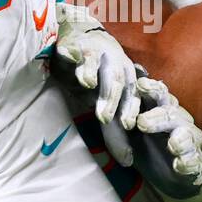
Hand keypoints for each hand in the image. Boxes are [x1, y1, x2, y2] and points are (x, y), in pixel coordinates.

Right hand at [54, 2, 141, 161]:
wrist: (81, 39)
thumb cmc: (95, 77)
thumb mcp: (104, 105)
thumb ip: (114, 131)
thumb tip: (129, 163)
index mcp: (129, 83)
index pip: (132, 100)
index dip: (130, 111)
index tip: (128, 128)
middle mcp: (118, 68)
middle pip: (119, 84)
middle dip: (113, 99)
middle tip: (105, 116)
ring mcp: (101, 57)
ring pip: (102, 68)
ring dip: (95, 76)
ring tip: (89, 86)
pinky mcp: (82, 47)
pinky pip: (80, 52)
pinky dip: (76, 56)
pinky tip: (70, 59)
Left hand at [130, 77, 201, 201]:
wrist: (179, 174)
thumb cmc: (152, 145)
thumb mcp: (133, 130)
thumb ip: (121, 114)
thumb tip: (103, 92)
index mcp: (160, 110)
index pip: (157, 95)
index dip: (151, 89)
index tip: (139, 84)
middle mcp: (178, 122)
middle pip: (170, 114)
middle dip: (158, 117)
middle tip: (143, 123)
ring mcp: (189, 141)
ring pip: (187, 135)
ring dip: (180, 139)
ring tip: (173, 144)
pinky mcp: (196, 162)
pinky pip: (194, 161)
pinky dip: (188, 163)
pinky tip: (181, 165)